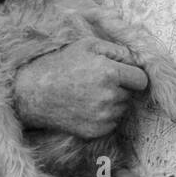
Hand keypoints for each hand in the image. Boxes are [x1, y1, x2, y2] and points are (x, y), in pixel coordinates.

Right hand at [14, 38, 148, 138]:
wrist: (34, 92)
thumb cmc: (61, 64)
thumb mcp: (87, 45)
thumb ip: (117, 50)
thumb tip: (136, 60)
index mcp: (110, 73)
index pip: (141, 80)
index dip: (132, 76)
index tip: (122, 74)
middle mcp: (109, 97)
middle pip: (131, 95)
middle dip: (121, 88)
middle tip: (98, 82)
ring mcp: (102, 117)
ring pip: (122, 109)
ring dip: (113, 103)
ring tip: (90, 94)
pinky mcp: (95, 131)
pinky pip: (111, 123)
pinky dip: (104, 116)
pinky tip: (86, 107)